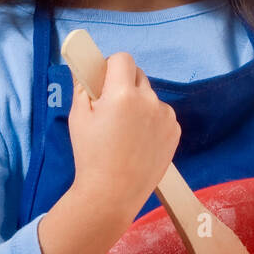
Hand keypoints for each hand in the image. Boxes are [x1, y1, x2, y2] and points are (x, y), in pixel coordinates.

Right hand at [69, 52, 180, 216]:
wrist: (112, 193)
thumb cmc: (91, 155)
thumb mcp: (77, 117)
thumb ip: (83, 86)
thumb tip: (85, 67)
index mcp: (123, 94)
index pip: (123, 59)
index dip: (111, 66)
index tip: (103, 81)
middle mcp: (149, 100)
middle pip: (138, 75)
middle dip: (124, 84)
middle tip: (111, 108)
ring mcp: (166, 116)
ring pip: (150, 96)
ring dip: (139, 103)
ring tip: (125, 132)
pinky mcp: (175, 131)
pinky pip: (161, 114)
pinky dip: (151, 121)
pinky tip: (139, 142)